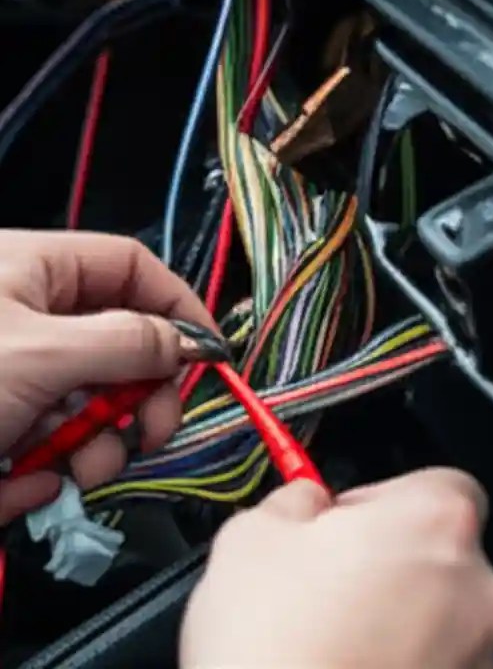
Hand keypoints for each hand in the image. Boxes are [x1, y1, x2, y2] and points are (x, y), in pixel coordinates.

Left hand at [0, 231, 214, 522]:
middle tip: (152, 434)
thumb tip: (189, 342)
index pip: (132, 267)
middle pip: (119, 341)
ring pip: (87, 401)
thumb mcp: (44, 354)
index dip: (179, 307)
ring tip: (82, 472)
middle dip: (141, 394)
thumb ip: (130, 343)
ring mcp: (7, 373)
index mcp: (33, 269)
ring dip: (98, 443)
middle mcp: (24, 315)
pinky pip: (44, 442)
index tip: (210, 360)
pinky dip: (46, 470)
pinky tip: (23, 486)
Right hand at [181, 469, 492, 668]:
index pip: (435, 485)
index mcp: (438, 519)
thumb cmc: (274, 650)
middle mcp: (480, 582)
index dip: (383, 504)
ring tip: (335, 643)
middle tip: (331, 590)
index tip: (342, 528)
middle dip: (393, 565)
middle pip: (443, 554)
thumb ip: (296, 500)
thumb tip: (307, 500)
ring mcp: (483, 649)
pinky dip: (409, 665)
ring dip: (403, 620)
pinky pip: (444, 664)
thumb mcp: (251, 539)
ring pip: (445, 615)